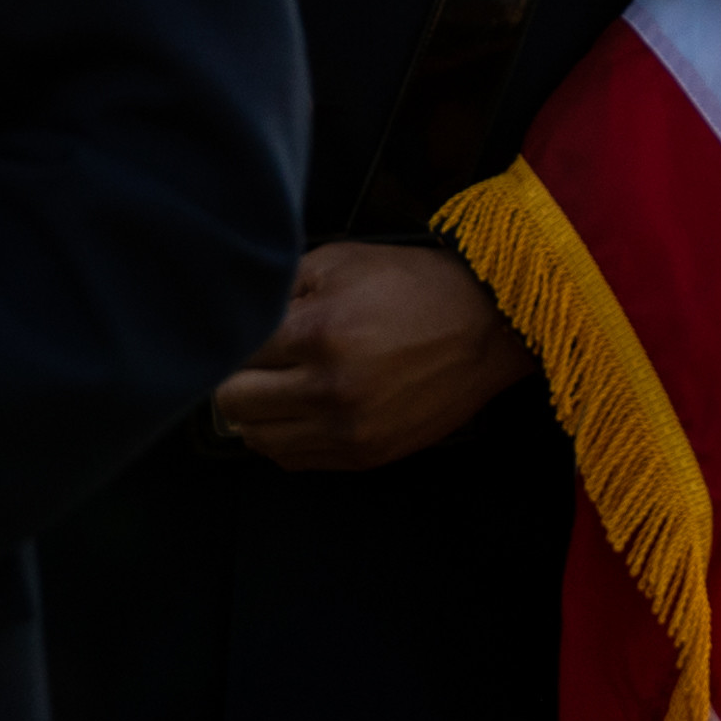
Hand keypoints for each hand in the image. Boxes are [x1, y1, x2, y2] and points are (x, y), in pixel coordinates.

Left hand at [213, 242, 535, 472]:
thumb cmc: (414, 285)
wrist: (487, 327)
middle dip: (234, 376)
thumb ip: (282, 285)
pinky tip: (296, 410)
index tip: (240, 330)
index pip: (235, 349)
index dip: (233, 335)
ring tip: (271, 386)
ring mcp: (347, 429)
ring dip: (253, 413)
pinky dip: (282, 438)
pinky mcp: (365, 455)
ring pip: (257, 438)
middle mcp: (328, 389)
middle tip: (249, 360)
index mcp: (319, 332)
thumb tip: (235, 309)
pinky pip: (293, 460)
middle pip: (234, 401)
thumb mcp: (342, 260)